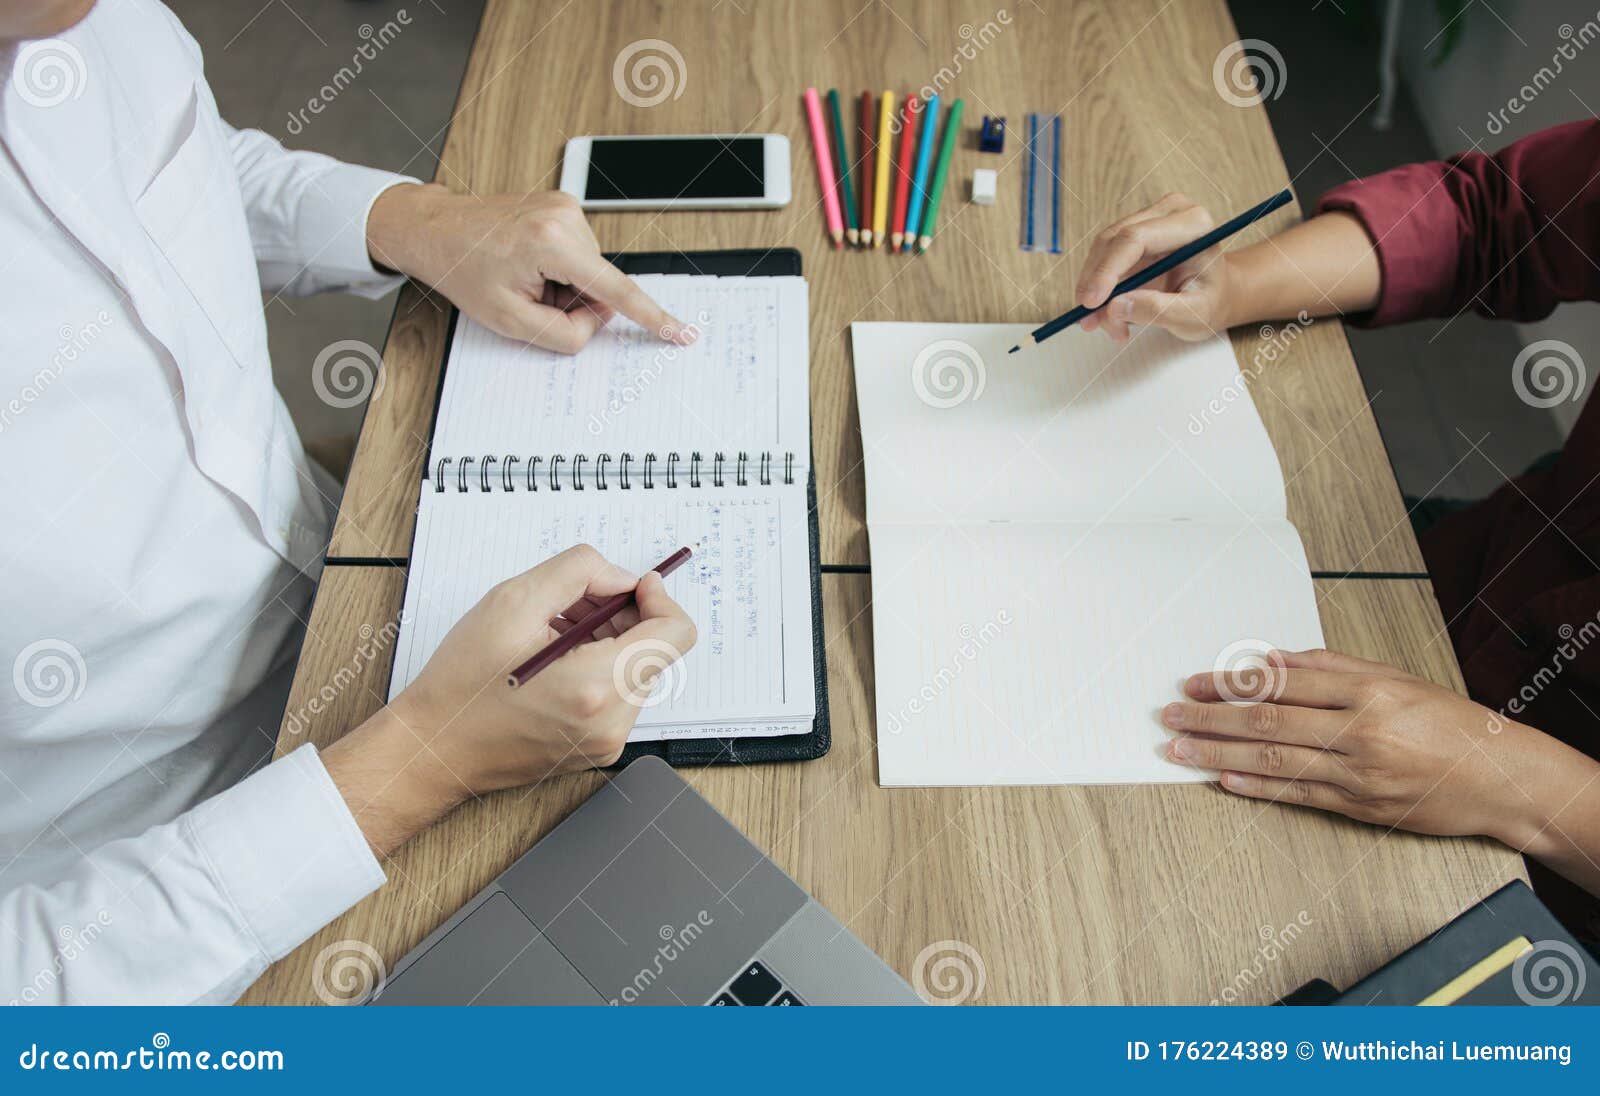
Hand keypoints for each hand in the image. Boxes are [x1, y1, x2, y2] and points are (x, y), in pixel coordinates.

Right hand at [322, 544, 695, 854]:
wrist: (436, 749)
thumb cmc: (462, 684)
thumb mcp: (513, 601)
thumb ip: (580, 572)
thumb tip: (622, 579)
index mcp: (596, 685)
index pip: (675, 632)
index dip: (658, 598)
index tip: (633, 585)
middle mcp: (611, 721)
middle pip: (655, 649)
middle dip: (621, 616)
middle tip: (570, 606)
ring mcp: (607, 741)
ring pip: (637, 670)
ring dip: (608, 641)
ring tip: (553, 634)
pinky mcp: (598, 749)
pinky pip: (619, 695)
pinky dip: (598, 668)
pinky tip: (554, 662)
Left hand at [366, 183, 695, 352]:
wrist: (437, 229)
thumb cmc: (464, 269)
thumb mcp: (509, 320)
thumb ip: (562, 334)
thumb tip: (596, 324)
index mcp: (551, 243)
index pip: (615, 290)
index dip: (651, 317)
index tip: (680, 332)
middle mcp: (566, 216)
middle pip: (600, 285)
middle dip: (573, 303)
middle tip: (530, 298)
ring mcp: (566, 206)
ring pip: (590, 271)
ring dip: (564, 287)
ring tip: (524, 277)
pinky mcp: (563, 206)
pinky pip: (579, 255)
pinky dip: (560, 270)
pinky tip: (530, 265)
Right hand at [1073, 192, 1236, 341]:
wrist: (1216, 294)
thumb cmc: (1211, 302)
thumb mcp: (1193, 315)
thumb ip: (1157, 310)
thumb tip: (1114, 307)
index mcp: (1193, 225)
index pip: (1135, 239)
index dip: (1106, 271)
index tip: (1090, 303)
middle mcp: (1170, 212)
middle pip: (1113, 241)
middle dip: (1094, 284)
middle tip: (1088, 322)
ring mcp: (1149, 218)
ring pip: (1102, 250)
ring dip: (1094, 289)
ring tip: (1106, 325)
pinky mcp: (1134, 231)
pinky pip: (1103, 257)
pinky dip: (1098, 287)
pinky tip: (1109, 312)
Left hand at [1159, 647, 1565, 843]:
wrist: (1499, 776)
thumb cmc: (1448, 723)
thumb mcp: (1393, 678)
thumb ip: (1329, 668)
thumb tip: (1270, 660)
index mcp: (1367, 689)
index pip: (1280, 682)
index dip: (1228, 683)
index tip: (1193, 683)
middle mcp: (1360, 730)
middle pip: (1268, 720)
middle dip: (1210, 718)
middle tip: (1170, 715)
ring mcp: (1358, 772)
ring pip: (1274, 759)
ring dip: (1218, 754)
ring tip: (1180, 750)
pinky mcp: (1360, 806)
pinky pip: (1298, 795)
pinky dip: (1257, 787)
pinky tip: (1224, 780)